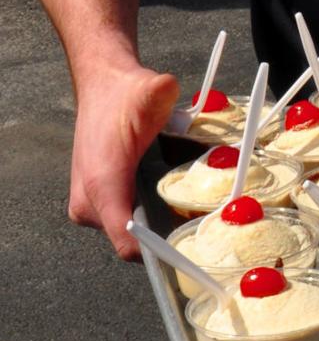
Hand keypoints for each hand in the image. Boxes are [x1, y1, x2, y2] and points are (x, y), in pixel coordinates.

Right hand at [68, 64, 179, 258]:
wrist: (102, 87)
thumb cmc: (123, 94)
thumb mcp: (148, 90)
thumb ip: (159, 92)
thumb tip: (168, 89)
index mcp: (101, 183)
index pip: (127, 239)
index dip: (159, 252)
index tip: (190, 253)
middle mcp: (90, 201)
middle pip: (134, 241)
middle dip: (168, 237)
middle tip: (205, 228)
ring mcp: (90, 205)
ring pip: (132, 231)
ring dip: (160, 223)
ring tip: (193, 209)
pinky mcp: (97, 201)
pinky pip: (128, 218)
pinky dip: (151, 212)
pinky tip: (175, 198)